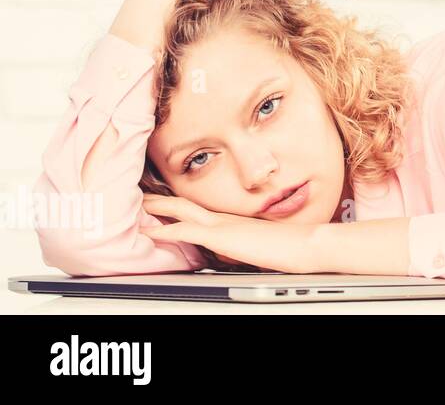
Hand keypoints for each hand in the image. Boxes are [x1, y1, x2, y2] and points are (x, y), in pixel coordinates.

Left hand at [140, 193, 320, 273]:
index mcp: (232, 221)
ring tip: (136, 204)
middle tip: (139, 194)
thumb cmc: (289, 247)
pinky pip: (186, 231)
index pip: (198, 209)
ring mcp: (222, 225)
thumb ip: (241, 246)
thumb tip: (230, 253)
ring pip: (180, 210)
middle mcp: (224, 218)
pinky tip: (149, 230)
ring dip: (156, 207)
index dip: (176, 204)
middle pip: (184, 203)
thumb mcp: (259, 246)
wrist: (305, 245)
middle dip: (159, 199)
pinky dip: (164, 230)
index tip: (159, 201)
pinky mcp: (222, 236)